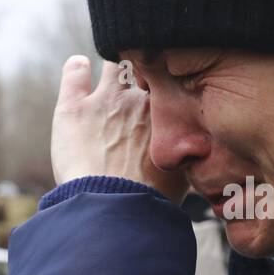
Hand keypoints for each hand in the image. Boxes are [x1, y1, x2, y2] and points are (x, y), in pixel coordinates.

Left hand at [50, 56, 188, 202]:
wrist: (115, 208)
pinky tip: (79, 67)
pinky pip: (76, 73)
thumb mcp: (184, 176)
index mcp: (169, 115)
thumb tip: (199, 156)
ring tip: (114, 72)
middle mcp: (141, 100)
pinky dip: (78, 69)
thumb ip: (189, 155)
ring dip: (116, 67)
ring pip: (115, 66)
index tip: (166, 93)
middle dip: (147, 72)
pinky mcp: (74, 107)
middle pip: (148, 71)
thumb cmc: (151, 199)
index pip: (173, 85)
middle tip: (143, 80)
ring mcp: (107, 100)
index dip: (169, 88)